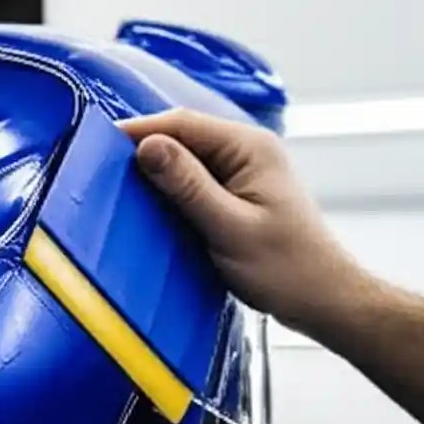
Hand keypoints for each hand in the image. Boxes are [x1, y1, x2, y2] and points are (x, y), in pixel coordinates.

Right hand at [119, 109, 373, 336]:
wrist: (325, 301)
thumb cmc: (286, 270)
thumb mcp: (229, 228)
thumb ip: (188, 186)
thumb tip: (147, 146)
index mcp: (249, 147)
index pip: (182, 122)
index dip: (139, 131)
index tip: (98, 146)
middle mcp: (247, 150)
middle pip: (182, 137)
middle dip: (143, 152)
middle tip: (100, 172)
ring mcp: (243, 172)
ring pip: (186, 161)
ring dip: (155, 174)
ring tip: (118, 190)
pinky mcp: (237, 194)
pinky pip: (195, 182)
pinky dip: (170, 192)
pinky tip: (150, 209)